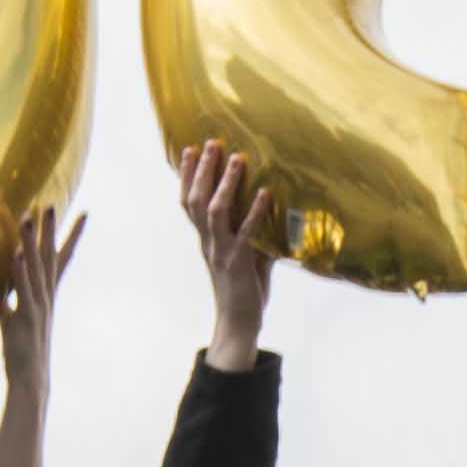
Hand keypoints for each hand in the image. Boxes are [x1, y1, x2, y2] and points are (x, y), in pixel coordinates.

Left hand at [0, 206, 83, 386]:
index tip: (82, 214)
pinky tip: (15, 253)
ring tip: (29, 218)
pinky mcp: (25, 318)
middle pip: (50, 257)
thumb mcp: (15, 322)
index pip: (61, 260)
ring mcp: (37, 307)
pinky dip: (19, 271)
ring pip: (35, 268)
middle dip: (51, 231)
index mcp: (46, 297)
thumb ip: (6, 303)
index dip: (71, 236)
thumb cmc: (23, 353)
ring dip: (31, 243)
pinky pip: (21, 290)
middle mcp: (46, 298)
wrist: (31, 381)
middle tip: (50, 204)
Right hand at [177, 140, 291, 356]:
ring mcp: (222, 251)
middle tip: (210, 143)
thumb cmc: (245, 289)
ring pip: (215, 212)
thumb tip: (278, 211)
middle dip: (202, 171)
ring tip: (236, 159)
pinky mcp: (238, 263)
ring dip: (224, 184)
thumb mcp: (250, 256)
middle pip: (196, 201)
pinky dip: (255, 212)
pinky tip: (265, 193)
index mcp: (206, 239)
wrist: (239, 323)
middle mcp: (209, 242)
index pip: (189, 202)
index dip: (188, 176)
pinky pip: (246, 233)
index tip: (190, 150)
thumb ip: (258, 233)